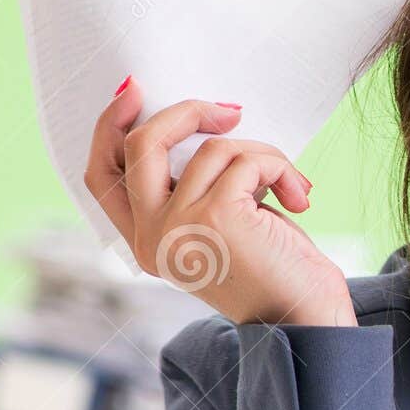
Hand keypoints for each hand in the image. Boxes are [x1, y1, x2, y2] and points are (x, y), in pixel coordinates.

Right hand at [83, 76, 355, 327]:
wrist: (307, 316)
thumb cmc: (274, 271)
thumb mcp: (222, 225)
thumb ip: (197, 188)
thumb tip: (200, 122)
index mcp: (146, 242)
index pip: (102, 176)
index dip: (110, 127)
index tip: (134, 93)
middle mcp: (153, 237)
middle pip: (140, 145)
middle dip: (184, 113)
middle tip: (227, 110)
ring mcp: (180, 225)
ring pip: (210, 149)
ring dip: (260, 155)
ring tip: (289, 186)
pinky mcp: (216, 215)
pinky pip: (247, 160)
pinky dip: (280, 168)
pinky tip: (299, 199)